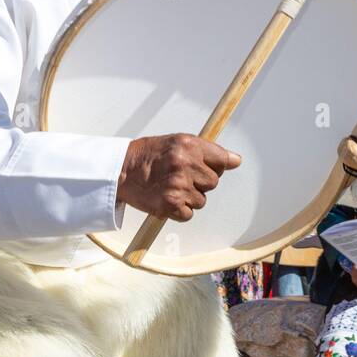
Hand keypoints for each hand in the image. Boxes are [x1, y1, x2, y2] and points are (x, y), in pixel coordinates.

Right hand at [117, 134, 240, 221]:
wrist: (120, 170)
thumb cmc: (149, 155)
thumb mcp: (178, 142)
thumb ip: (207, 151)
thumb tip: (236, 161)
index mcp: (190, 146)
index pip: (223, 160)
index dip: (216, 166)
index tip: (207, 167)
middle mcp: (186, 165)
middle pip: (213, 183)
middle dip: (200, 182)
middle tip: (180, 177)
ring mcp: (179, 186)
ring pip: (201, 200)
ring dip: (189, 198)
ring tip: (170, 186)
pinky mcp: (170, 205)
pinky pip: (189, 214)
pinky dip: (179, 211)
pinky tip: (166, 198)